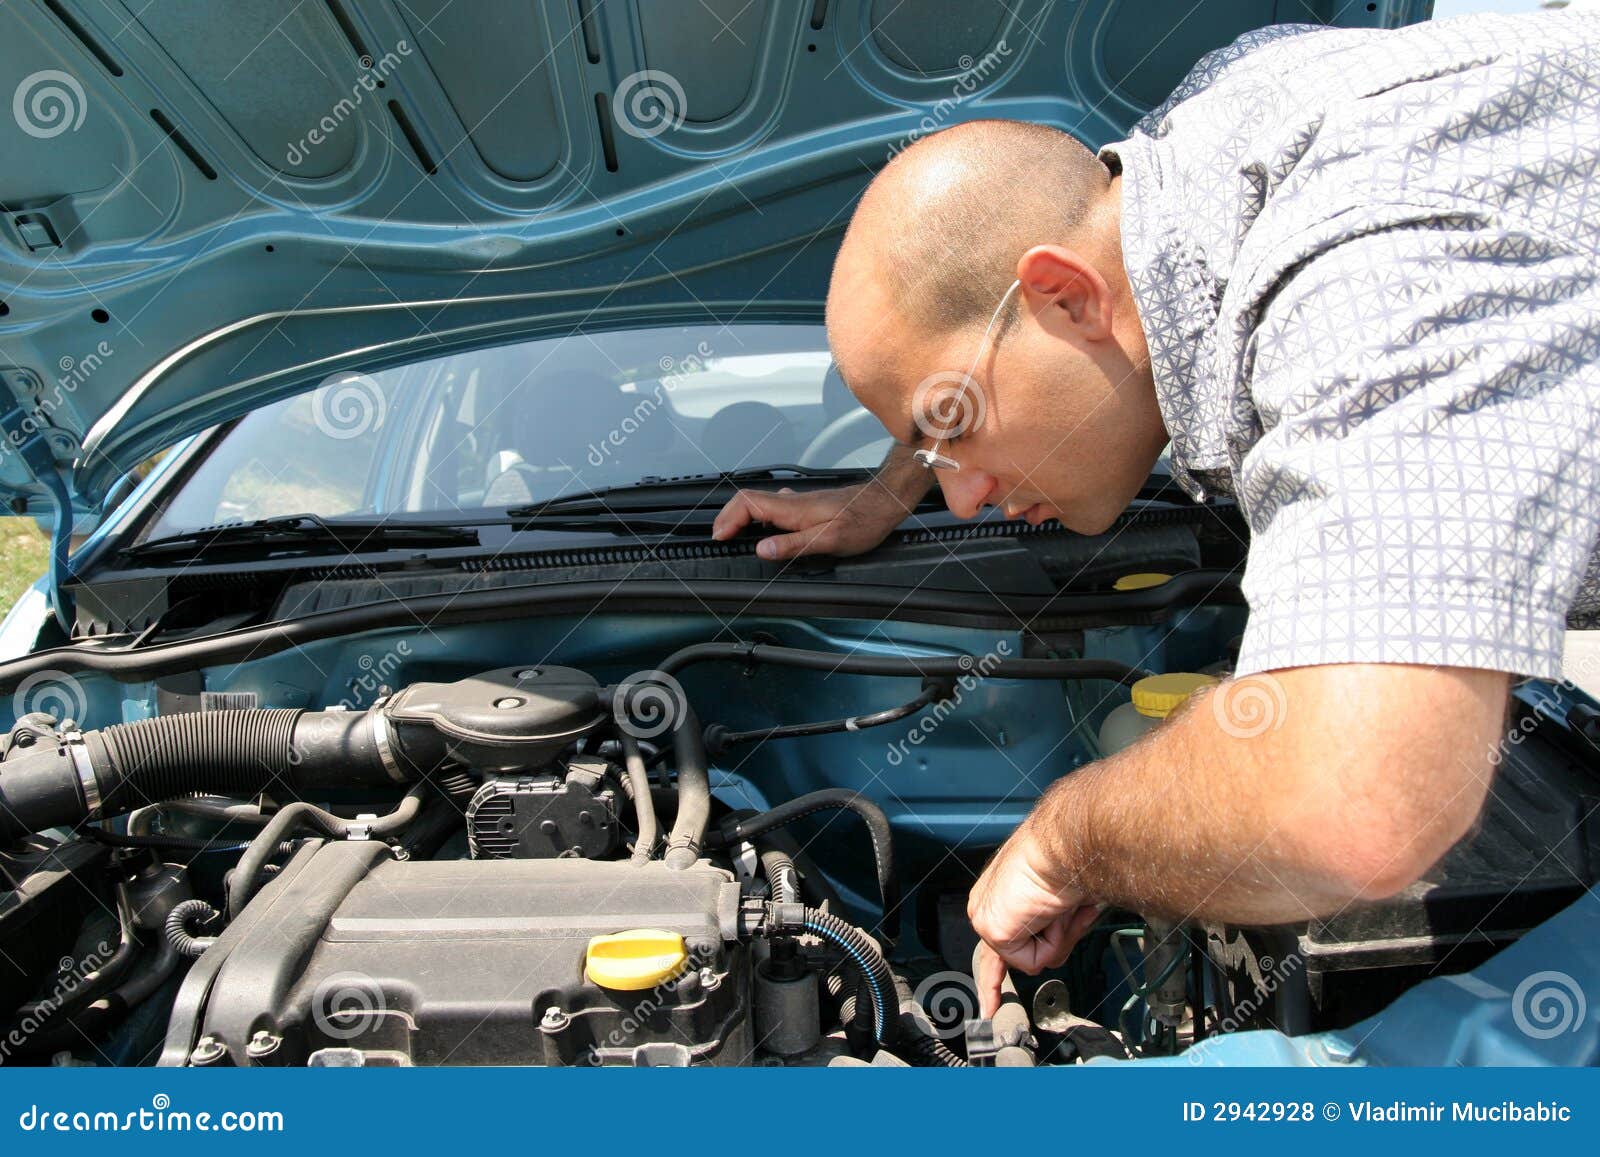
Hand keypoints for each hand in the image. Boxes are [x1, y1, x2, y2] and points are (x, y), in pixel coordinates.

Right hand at [710, 481, 911, 560]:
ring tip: (732, 533)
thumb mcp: (829, 539)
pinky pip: (773, 506)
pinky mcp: (807, 505)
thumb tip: (761, 549)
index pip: (747, 504)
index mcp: (792, 508)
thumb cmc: (864, 521)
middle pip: (747, 500)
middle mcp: (792, 500)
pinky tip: (764, 527)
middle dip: (727, 516)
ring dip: (741, 515)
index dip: (727, 519)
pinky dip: (758, 516)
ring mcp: (798, 501)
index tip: (719, 537)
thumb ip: (794, 544)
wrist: (885, 503)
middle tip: (719, 537)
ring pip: (759, 502)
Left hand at [968, 826, 1101, 1016]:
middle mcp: (986, 907)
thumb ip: (1056, 923)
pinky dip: (1052, 941)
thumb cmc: (1071, 857)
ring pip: (1033, 959)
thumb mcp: (1062, 899)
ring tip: (1059, 904)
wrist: (1068, 843)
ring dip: (1059, 937)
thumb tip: (1073, 924)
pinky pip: (1032, 961)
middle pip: (1022, 955)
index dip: (992, 980)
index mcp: (999, 895)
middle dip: (1055, 940)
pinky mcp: (993, 931)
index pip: (993, 945)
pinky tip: (1048, 912)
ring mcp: (986, 920)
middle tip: (1065, 906)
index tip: (988, 1010)